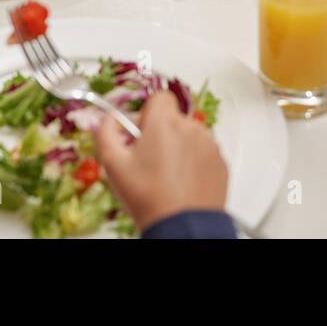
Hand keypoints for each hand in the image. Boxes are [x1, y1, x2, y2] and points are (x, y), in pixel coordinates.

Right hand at [94, 90, 228, 231]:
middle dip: (161, 133)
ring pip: (190, 136)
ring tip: (166, 176)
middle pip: (174, 119)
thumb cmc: (147, 197)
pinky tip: (182, 183)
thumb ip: (105, 132)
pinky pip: (204, 154)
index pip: (159, 97)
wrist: (182, 228)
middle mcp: (191, 128)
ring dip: (179, 147)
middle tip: (148, 160)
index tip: (141, 132)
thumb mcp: (113, 164)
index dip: (147, 113)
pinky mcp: (221, 164)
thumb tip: (106, 118)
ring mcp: (210, 145)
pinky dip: (194, 163)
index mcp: (165, 122)